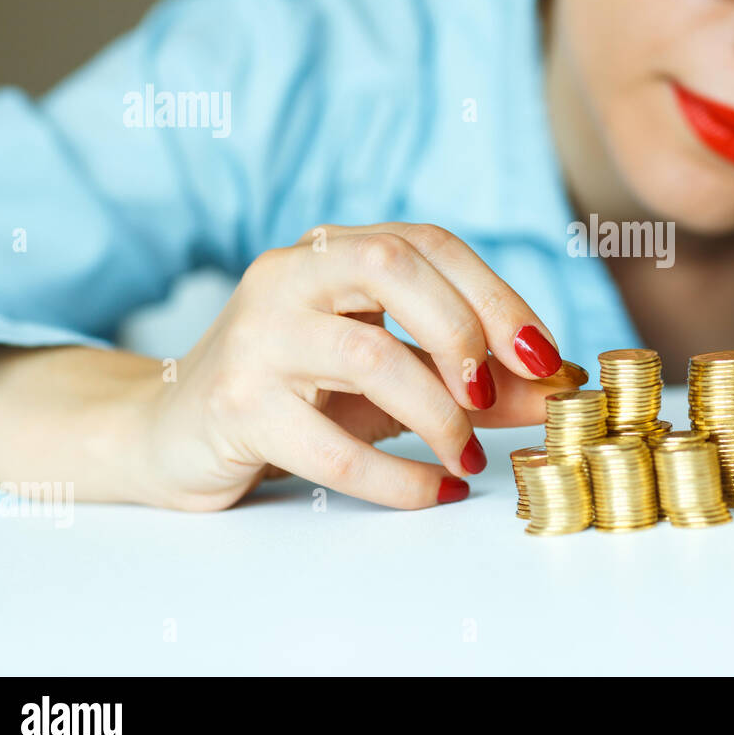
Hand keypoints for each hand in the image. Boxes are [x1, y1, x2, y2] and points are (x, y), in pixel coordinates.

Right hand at [137, 223, 575, 510]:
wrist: (172, 432)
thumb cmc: (296, 394)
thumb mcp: (392, 377)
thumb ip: (475, 381)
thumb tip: (561, 391)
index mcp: (333, 251)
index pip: (429, 244)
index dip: (497, 296)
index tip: (545, 358)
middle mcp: (290, 276)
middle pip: (393, 266)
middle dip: (464, 331)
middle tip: (495, 396)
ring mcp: (256, 336)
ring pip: (367, 356)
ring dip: (437, 413)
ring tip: (466, 454)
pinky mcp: (235, 405)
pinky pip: (329, 443)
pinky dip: (395, 475)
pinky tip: (432, 491)